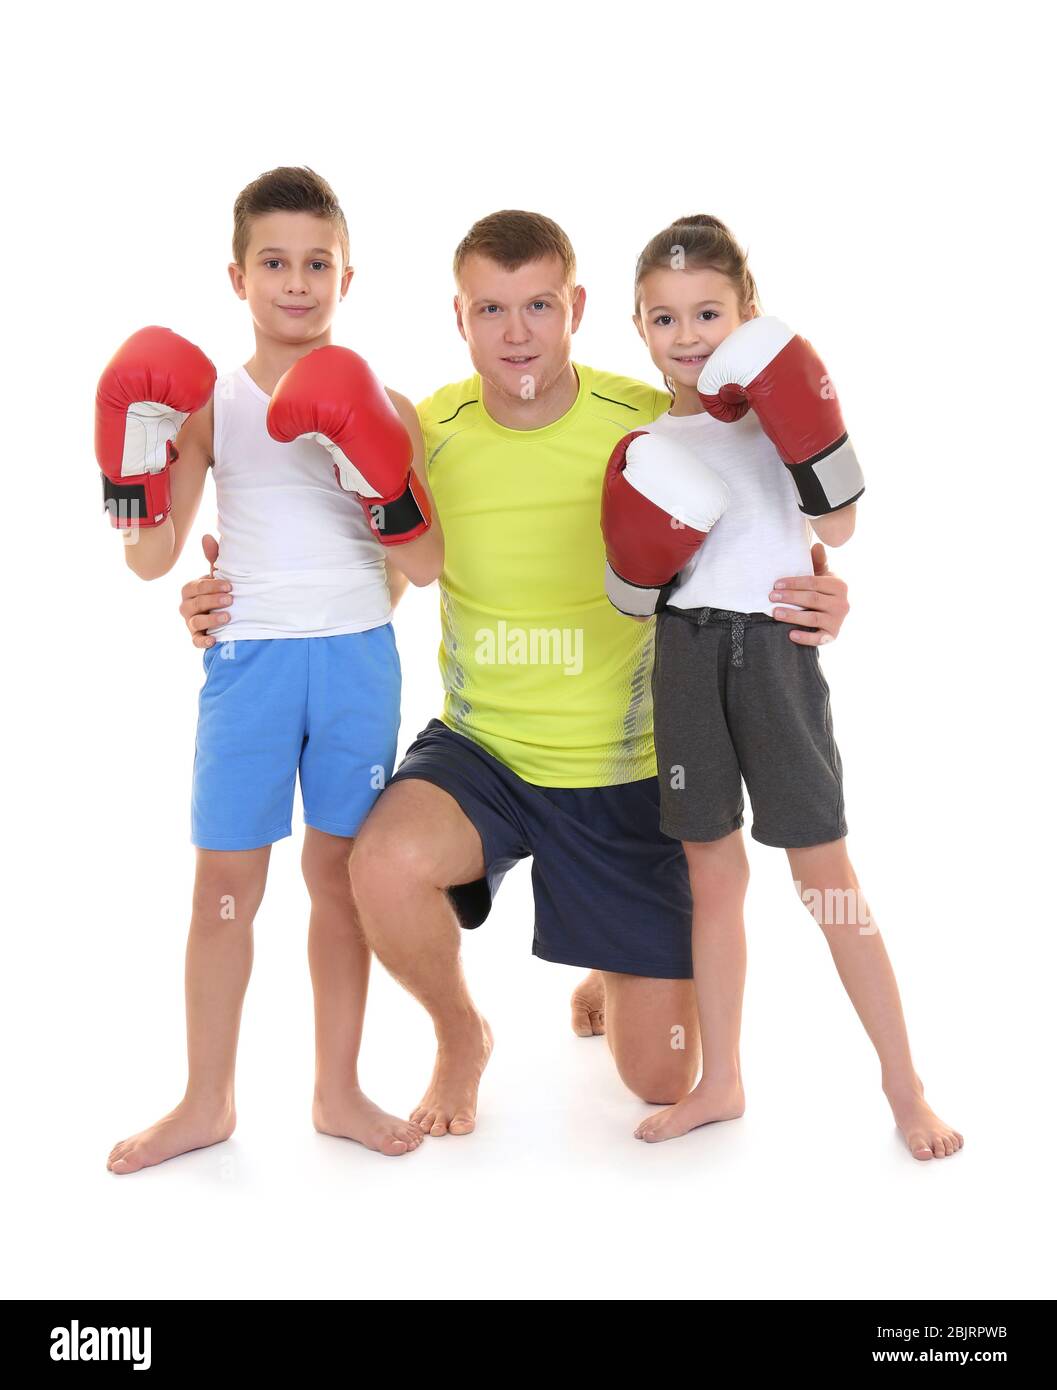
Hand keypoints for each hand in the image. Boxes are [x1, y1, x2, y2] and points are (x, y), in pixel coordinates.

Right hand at [178, 534, 230, 648]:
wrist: (229, 616)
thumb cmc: (221, 591)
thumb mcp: (219, 576)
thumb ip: (213, 558)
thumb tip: (207, 535)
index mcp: (191, 590)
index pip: (196, 587)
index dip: (211, 586)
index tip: (229, 585)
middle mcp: (187, 606)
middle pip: (194, 603)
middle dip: (211, 601)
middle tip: (230, 599)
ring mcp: (191, 623)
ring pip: (194, 622)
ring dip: (210, 619)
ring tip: (228, 617)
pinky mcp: (197, 638)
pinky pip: (196, 641)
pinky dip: (204, 641)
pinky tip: (215, 640)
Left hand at [770, 543, 849, 644]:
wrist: (830, 614)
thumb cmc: (821, 591)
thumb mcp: (821, 576)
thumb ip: (818, 562)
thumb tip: (817, 545)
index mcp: (839, 585)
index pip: (814, 583)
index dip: (794, 583)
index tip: (776, 585)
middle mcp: (842, 603)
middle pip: (812, 599)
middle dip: (790, 597)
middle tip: (771, 597)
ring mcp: (838, 621)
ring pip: (813, 618)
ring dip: (793, 616)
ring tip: (775, 613)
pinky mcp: (832, 636)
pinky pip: (818, 639)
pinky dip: (805, 638)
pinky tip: (790, 635)